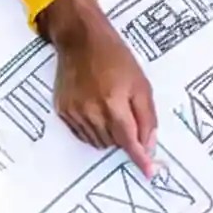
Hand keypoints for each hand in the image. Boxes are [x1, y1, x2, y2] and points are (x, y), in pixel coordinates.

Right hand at [40, 0, 157, 176]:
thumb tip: (148, 145)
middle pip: (114, 143)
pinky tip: (95, 108)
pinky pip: (82, 134)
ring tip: (109, 107)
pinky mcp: (63, 111)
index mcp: (113, 103)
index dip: (140, 158)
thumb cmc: (115, 58)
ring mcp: (74, 113)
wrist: (80, 39)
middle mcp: (91, 112)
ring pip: (98, 142)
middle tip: (125, 113)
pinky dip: (93, 129)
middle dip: (124, 136)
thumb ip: (146, 117)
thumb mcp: (140, 83)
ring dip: (109, 134)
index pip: (129, 141)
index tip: (148, 173)